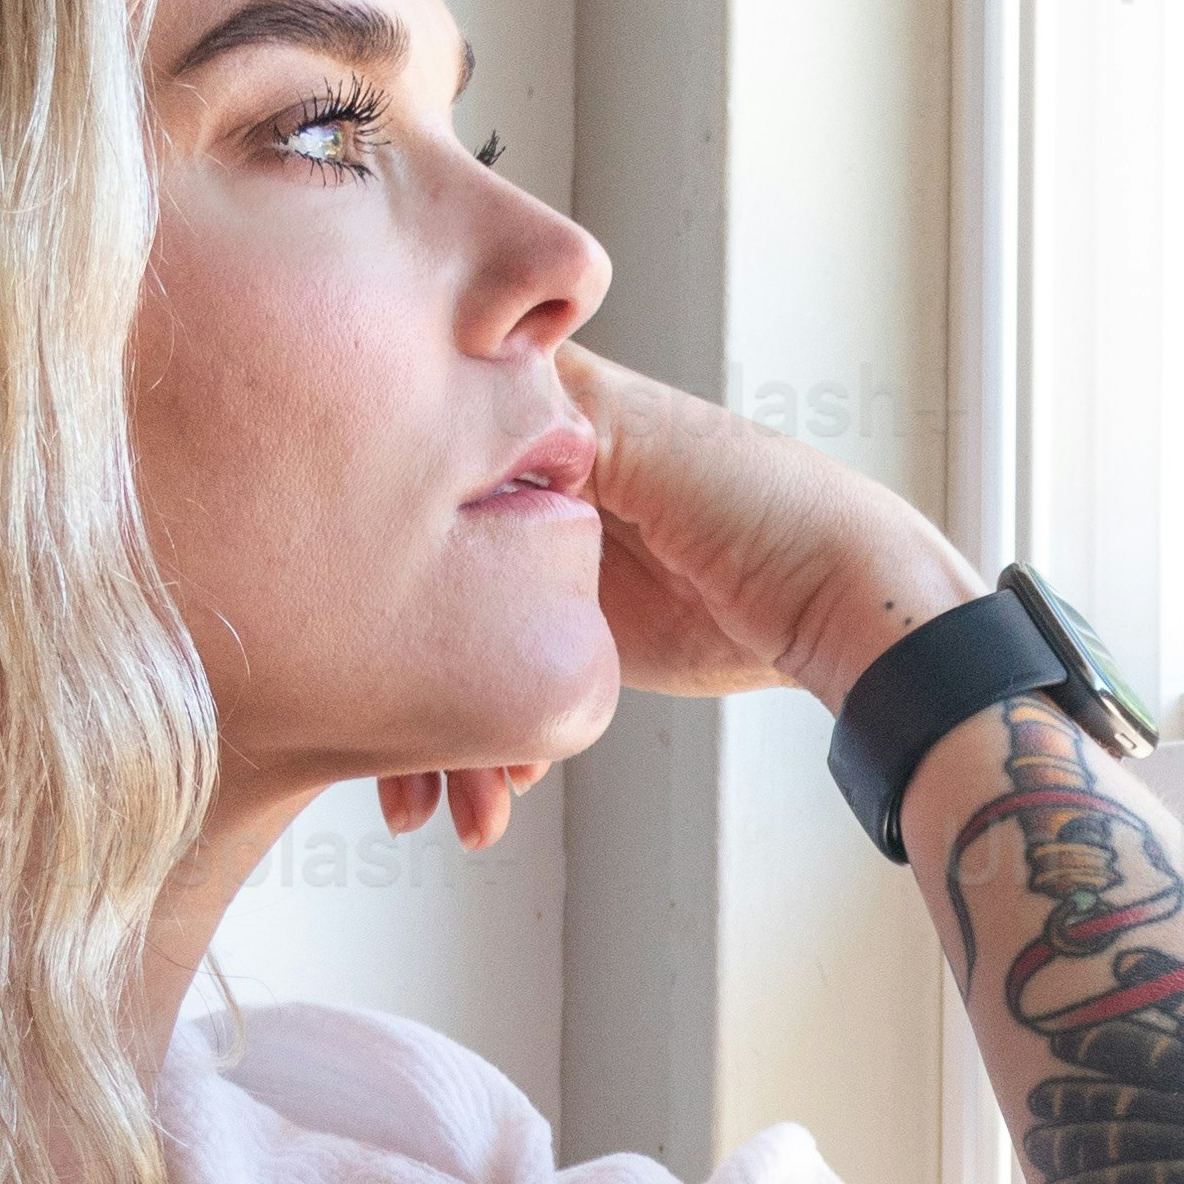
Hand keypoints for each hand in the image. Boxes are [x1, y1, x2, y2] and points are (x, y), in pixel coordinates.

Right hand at [373, 349, 975, 849]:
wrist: (839, 605)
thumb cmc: (766, 501)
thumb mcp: (640, 434)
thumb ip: (539, 404)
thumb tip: (438, 378)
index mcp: (539, 420)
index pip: (419, 463)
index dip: (371, 527)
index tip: (343, 588)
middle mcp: (529, 497)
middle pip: (417, 576)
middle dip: (394, 667)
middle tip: (383, 745)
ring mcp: (543, 577)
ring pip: (449, 654)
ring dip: (440, 734)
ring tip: (438, 805)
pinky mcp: (569, 645)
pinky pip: (498, 697)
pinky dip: (489, 750)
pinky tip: (495, 793)